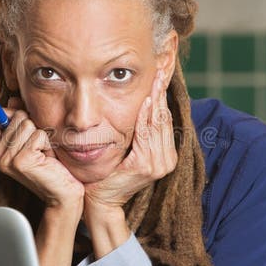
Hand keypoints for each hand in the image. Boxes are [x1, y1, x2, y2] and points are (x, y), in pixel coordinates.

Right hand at [0, 99, 83, 212]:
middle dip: (34, 128)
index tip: (27, 126)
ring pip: (27, 123)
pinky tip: (47, 158)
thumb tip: (13, 99)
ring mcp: (6, 159)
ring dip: (42, 136)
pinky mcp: (21, 160)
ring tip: (43, 154)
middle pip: (16, 116)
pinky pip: (38, 134)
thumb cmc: (49, 165)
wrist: (61, 193)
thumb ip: (20, 120)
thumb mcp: (32, 140)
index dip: (15, 114)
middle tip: (38, 149)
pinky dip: (47, 143)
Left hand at [83, 70, 177, 214]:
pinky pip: (146, 134)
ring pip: (157, 122)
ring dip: (157, 97)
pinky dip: (145, 116)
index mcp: (164, 153)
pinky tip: (146, 100)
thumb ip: (135, 130)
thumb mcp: (124, 148)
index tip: (163, 69)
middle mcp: (167, 159)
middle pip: (164, 115)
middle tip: (165, 63)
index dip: (164, 92)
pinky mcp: (147, 166)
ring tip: (158, 75)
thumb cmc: (106, 174)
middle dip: (163, 88)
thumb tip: (139, 102)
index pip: (164, 116)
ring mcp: (159, 163)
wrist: (99, 202)